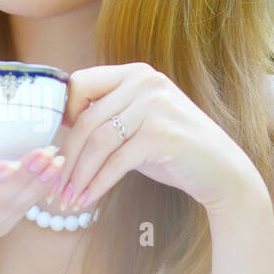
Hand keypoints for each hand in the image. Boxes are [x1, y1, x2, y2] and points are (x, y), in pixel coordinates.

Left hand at [52, 63, 263, 216]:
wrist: (221, 171)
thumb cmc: (173, 150)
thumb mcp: (137, 123)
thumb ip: (106, 117)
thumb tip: (58, 129)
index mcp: (135, 73)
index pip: (80, 84)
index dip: (61, 117)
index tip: (52, 148)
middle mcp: (145, 82)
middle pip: (86, 120)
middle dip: (66, 158)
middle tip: (53, 185)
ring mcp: (155, 106)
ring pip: (98, 143)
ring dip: (78, 176)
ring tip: (67, 199)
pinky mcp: (161, 135)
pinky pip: (116, 162)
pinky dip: (97, 184)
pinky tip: (87, 200)